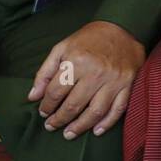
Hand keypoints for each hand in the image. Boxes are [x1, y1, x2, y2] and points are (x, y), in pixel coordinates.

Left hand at [28, 20, 146, 138]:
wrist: (122, 27)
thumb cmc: (89, 38)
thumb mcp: (62, 48)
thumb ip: (45, 72)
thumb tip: (33, 96)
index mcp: (77, 61)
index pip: (56, 91)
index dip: (46, 105)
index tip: (43, 111)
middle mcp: (95, 72)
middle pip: (74, 104)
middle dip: (59, 119)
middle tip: (51, 127)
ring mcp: (113, 80)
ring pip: (95, 111)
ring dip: (80, 126)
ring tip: (69, 134)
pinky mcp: (128, 84)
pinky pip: (118, 109)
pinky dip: (107, 123)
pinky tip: (96, 131)